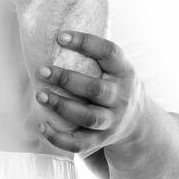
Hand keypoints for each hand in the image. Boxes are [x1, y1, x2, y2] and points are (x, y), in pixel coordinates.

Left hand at [34, 31, 147, 156]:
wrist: (138, 123)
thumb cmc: (116, 86)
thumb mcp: (117, 68)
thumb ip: (96, 56)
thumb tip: (57, 35)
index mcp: (124, 72)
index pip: (109, 53)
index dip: (86, 43)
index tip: (60, 37)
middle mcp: (120, 97)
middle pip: (95, 89)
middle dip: (66, 79)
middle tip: (42, 70)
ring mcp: (112, 121)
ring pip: (87, 117)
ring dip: (61, 106)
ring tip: (40, 95)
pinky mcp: (101, 140)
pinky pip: (80, 143)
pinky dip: (59, 137)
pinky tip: (42, 126)